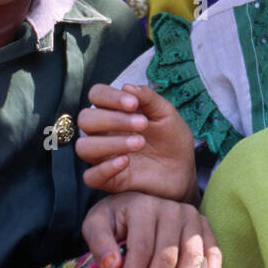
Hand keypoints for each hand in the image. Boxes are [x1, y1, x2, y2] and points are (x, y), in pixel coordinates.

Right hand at [76, 84, 196, 201]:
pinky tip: (126, 161)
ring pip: (83, 147)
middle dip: (112, 119)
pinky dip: (105, 168)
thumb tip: (127, 86)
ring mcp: (103, 157)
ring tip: (139, 143)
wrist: (184, 170)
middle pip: (85, 119)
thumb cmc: (172, 139)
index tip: (134, 104)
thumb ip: (148, 98)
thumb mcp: (166, 114)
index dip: (110, 96)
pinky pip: (90, 176)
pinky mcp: (108, 180)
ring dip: (110, 143)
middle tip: (142, 124)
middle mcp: (103, 132)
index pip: (96, 95)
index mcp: (114, 111)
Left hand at [83, 192, 220, 267]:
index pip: (141, 249)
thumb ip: (99, 243)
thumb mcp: (96, 224)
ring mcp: (192, 217)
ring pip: (192, 257)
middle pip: (167, 256)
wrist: (135, 204)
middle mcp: (172, 209)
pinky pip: (214, 252)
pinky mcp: (205, 227)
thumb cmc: (114, 219)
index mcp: (144, 206)